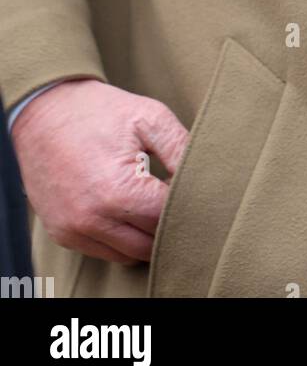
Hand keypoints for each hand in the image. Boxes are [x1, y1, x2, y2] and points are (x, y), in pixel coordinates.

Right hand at [11, 77, 189, 264]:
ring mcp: (74, 230)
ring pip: (129, 254)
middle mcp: (93, 219)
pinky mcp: (62, 234)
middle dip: (166, 220)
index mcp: (118, 191)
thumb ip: (181, 149)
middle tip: (165, 190)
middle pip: (151, 242)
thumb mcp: (149, 117)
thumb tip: (204, 176)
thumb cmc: (99, 111)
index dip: (184, 199)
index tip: (183, 181)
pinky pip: (103, 251)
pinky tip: (122, 206)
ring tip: (145, 197)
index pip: (169, 216)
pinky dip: (119, 237)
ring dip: (144, 233)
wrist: (44, 111)